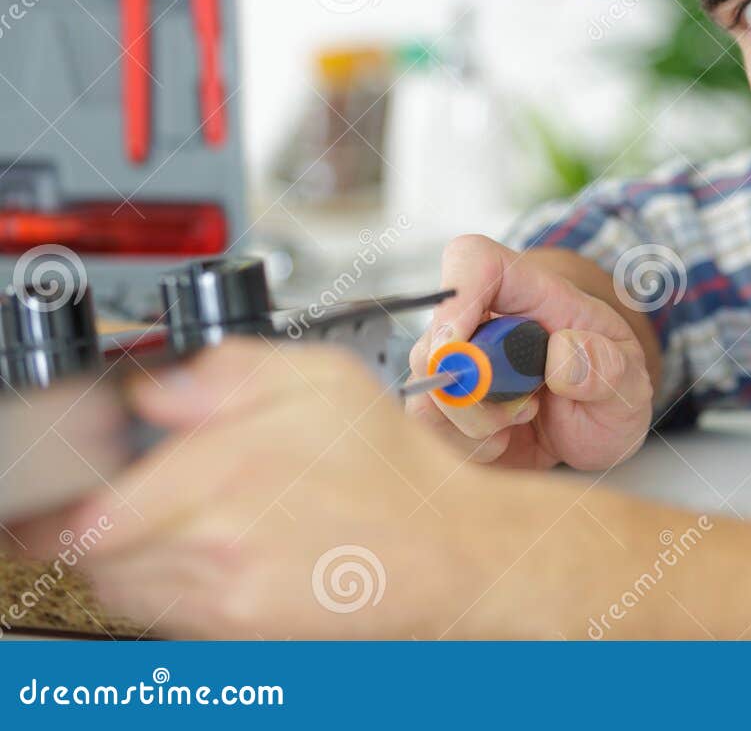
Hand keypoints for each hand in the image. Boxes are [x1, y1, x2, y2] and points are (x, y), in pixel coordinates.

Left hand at [9, 340, 531, 637]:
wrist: (447, 550)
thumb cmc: (393, 469)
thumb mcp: (325, 378)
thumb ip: (230, 370)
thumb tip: (157, 388)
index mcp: (227, 470)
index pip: (89, 507)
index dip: (58, 494)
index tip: (54, 477)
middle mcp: (214, 543)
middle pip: (90, 548)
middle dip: (90, 515)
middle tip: (114, 489)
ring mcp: (223, 595)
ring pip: (118, 582)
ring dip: (119, 550)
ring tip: (167, 517)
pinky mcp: (237, 630)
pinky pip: (159, 611)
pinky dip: (157, 582)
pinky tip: (200, 550)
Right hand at [407, 235, 653, 470]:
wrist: (598, 428)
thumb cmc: (612, 388)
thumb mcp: (630, 381)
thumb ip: (606, 367)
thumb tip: (560, 354)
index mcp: (535, 295)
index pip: (476, 260)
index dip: (457, 295)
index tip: (460, 348)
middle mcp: (488, 322)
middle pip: (437, 337)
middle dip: (472, 387)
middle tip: (524, 409)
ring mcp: (465, 363)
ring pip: (428, 387)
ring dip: (473, 421)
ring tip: (522, 421)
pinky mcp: (452, 405)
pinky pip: (429, 425)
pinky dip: (465, 444)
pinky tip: (504, 440)